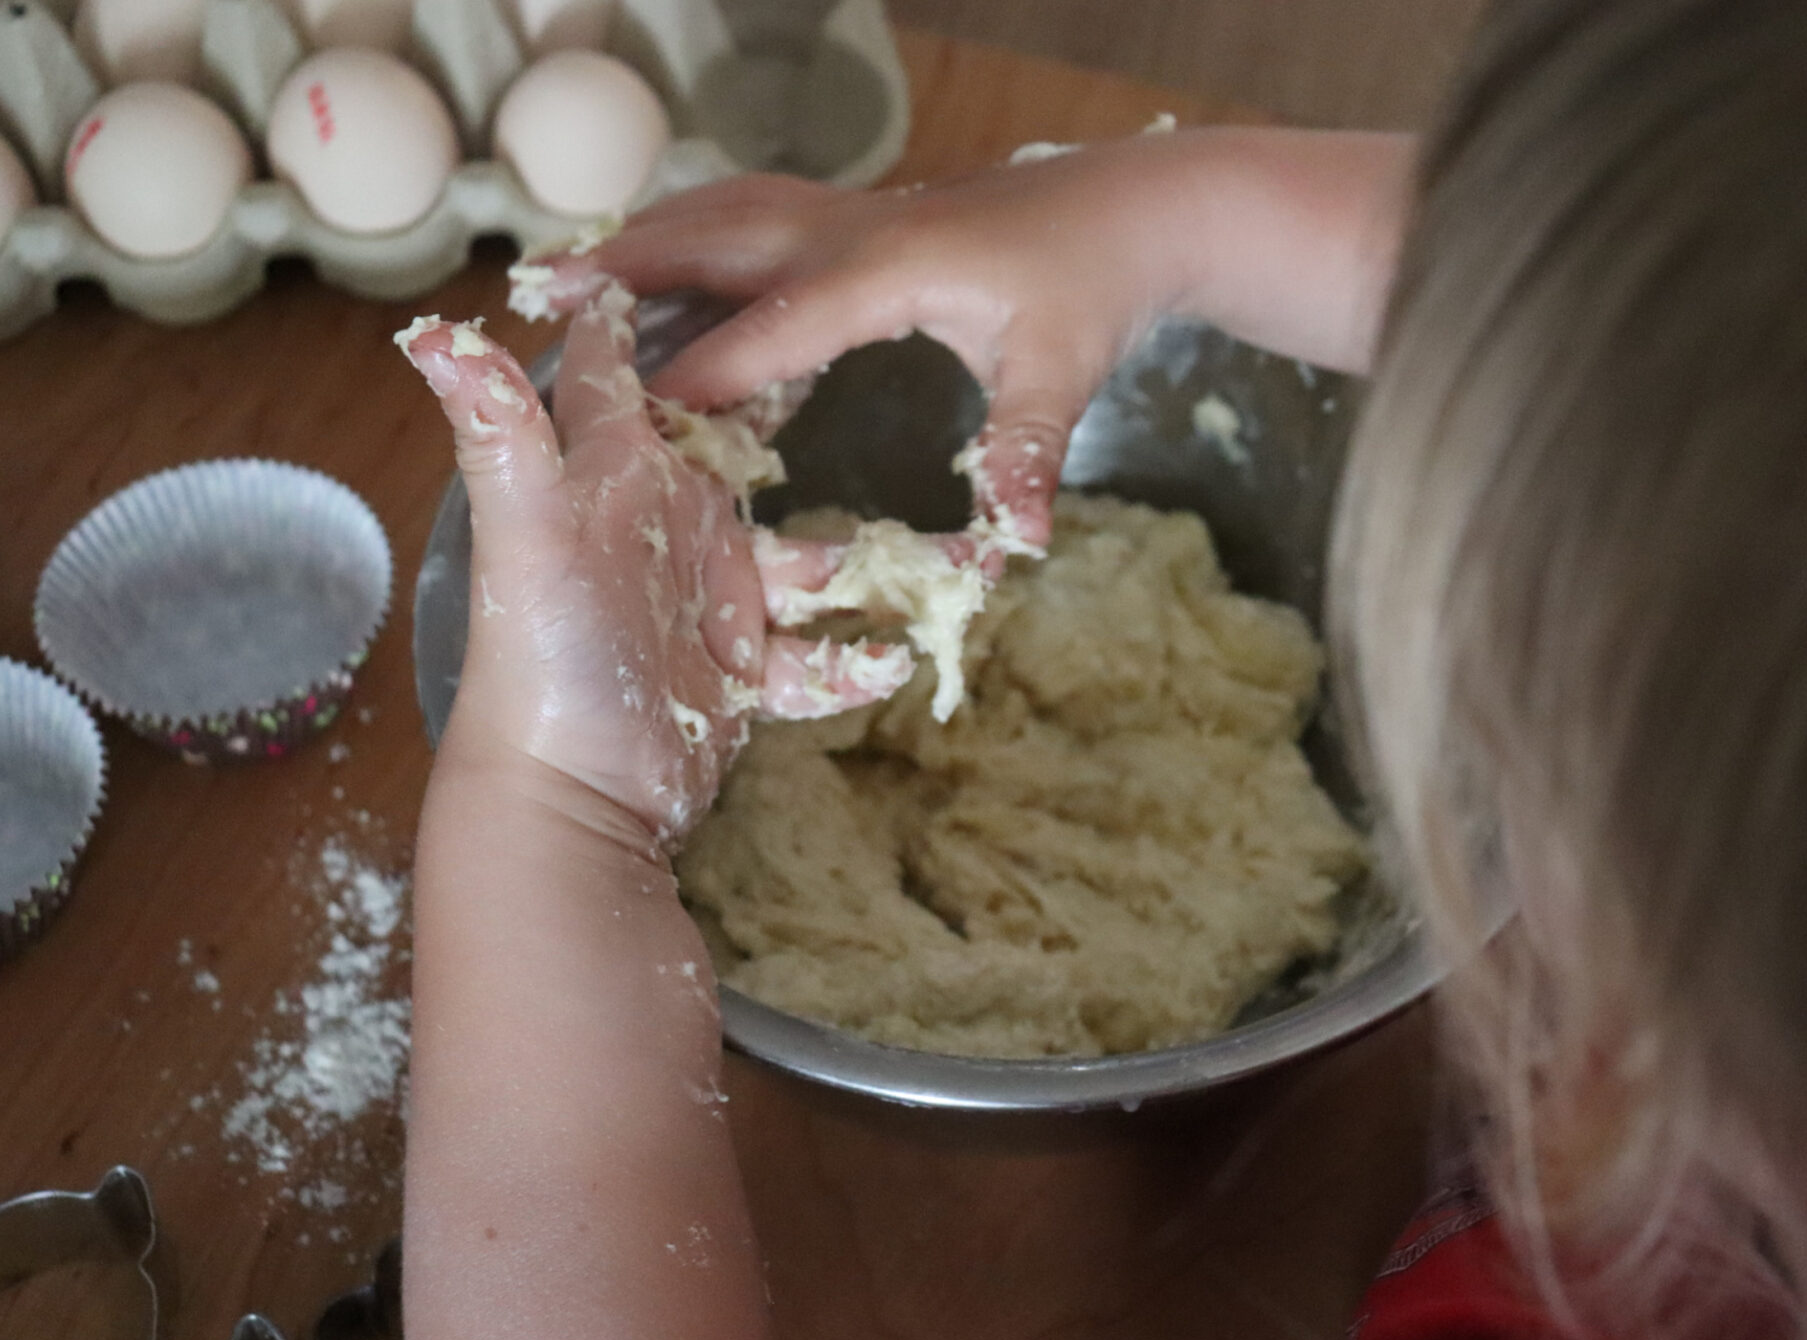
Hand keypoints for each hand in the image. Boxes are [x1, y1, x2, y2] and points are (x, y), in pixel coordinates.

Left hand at [398, 286, 912, 845]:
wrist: (570, 800)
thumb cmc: (545, 659)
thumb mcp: (526, 537)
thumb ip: (500, 433)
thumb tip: (427, 334)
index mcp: (615, 478)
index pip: (629, 376)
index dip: (655, 318)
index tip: (704, 255)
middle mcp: (664, 526)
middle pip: (742, 453)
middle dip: (796, 414)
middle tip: (858, 360)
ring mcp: (708, 599)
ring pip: (807, 564)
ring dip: (870, 566)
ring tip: (958, 560)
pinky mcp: (736, 669)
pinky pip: (812, 656)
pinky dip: (854, 663)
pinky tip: (895, 661)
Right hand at [511, 127, 1418, 557]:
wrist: (1137, 207)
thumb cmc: (1096, 286)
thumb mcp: (1063, 373)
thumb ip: (1027, 450)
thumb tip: (1018, 538)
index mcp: (887, 269)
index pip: (770, 327)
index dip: (699, 372)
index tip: (628, 415)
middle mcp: (855, 230)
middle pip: (716, 239)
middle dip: (628, 270)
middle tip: (543, 298)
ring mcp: (856, 215)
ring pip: (729, 213)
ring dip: (653, 240)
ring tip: (575, 274)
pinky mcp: (866, 219)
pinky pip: (759, 220)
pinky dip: (701, 239)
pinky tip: (675, 271)